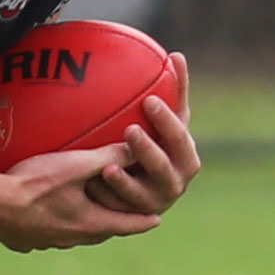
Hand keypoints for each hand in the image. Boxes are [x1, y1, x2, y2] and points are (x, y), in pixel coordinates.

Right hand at [0, 143, 165, 251]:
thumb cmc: (34, 185)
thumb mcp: (76, 165)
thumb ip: (108, 156)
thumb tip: (138, 145)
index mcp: (89, 224)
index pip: (125, 224)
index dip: (142, 220)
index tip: (157, 220)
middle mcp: (71, 238)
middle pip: (101, 232)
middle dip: (115, 223)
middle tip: (126, 215)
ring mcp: (46, 242)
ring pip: (74, 235)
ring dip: (84, 225)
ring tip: (88, 215)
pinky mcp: (24, 240)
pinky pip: (47, 234)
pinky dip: (54, 226)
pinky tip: (46, 217)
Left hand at [84, 89, 197, 216]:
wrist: (145, 181)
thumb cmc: (158, 140)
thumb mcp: (165, 117)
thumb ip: (174, 89)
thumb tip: (176, 54)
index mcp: (186, 157)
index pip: (180, 139)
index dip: (167, 122)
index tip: (149, 101)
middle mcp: (174, 184)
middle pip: (164, 170)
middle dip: (148, 152)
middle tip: (129, 130)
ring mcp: (153, 205)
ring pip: (141, 197)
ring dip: (125, 183)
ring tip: (107, 166)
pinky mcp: (132, 219)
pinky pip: (119, 212)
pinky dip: (106, 199)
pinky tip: (88, 184)